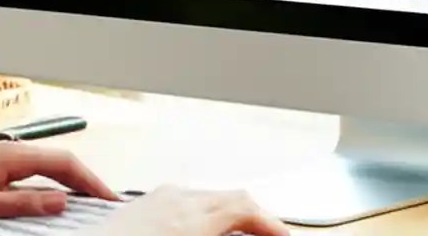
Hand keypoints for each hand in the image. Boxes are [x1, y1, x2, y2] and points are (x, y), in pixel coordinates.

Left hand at [0, 141, 117, 219]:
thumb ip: (26, 203)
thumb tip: (62, 201)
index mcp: (16, 156)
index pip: (65, 164)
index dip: (90, 181)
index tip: (109, 198)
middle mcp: (15, 149)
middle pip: (62, 160)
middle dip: (87, 179)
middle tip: (107, 201)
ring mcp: (7, 153)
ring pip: (50, 162)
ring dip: (71, 179)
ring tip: (88, 198)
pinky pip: (36, 167)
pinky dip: (54, 179)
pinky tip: (55, 194)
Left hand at [105, 185, 287, 235]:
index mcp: (190, 221)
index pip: (245, 208)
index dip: (271, 222)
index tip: (282, 234)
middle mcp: (176, 201)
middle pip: (232, 197)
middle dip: (255, 217)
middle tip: (267, 234)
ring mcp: (159, 198)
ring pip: (211, 196)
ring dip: (231, 213)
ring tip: (239, 234)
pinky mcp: (145, 202)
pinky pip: (188, 198)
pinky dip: (207, 211)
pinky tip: (205, 228)